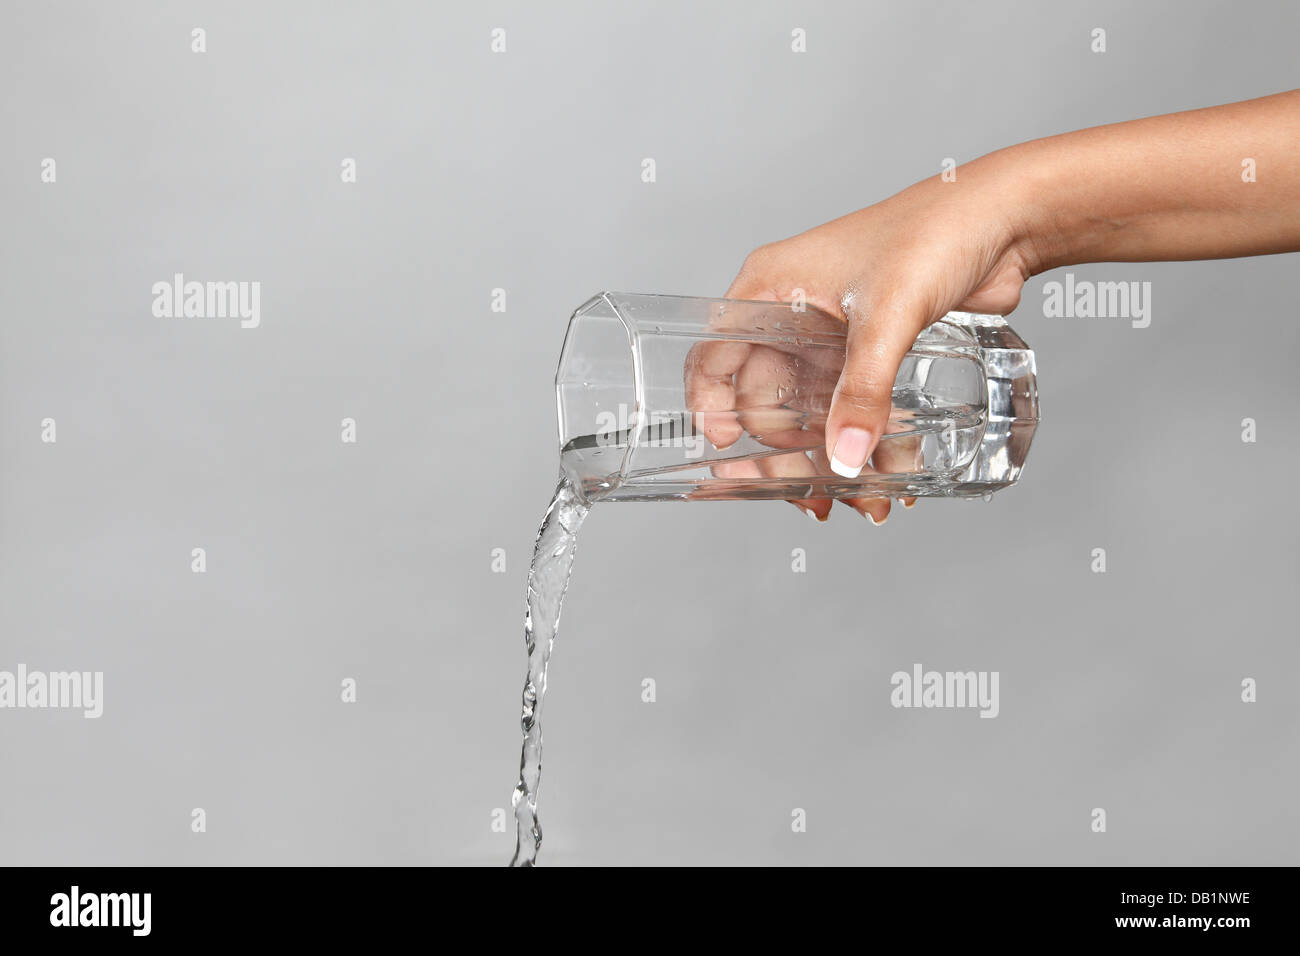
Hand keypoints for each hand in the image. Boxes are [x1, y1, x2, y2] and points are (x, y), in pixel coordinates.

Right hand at [724, 163, 1032, 520]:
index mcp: (772, 285)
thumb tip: (845, 460)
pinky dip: (862, 440)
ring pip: (809, 410)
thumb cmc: (935, 232)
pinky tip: (885, 473)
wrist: (1005, 219)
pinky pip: (849, 406)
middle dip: (788, 450)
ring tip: (863, 498)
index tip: (727, 452)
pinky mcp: (867, 349)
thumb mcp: (889, 316)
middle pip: (763, 397)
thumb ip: (864, 392)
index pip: (714, 353)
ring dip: (829, 455)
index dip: (711, 405)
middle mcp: (792, 310)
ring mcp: (829, 333)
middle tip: (815, 493)